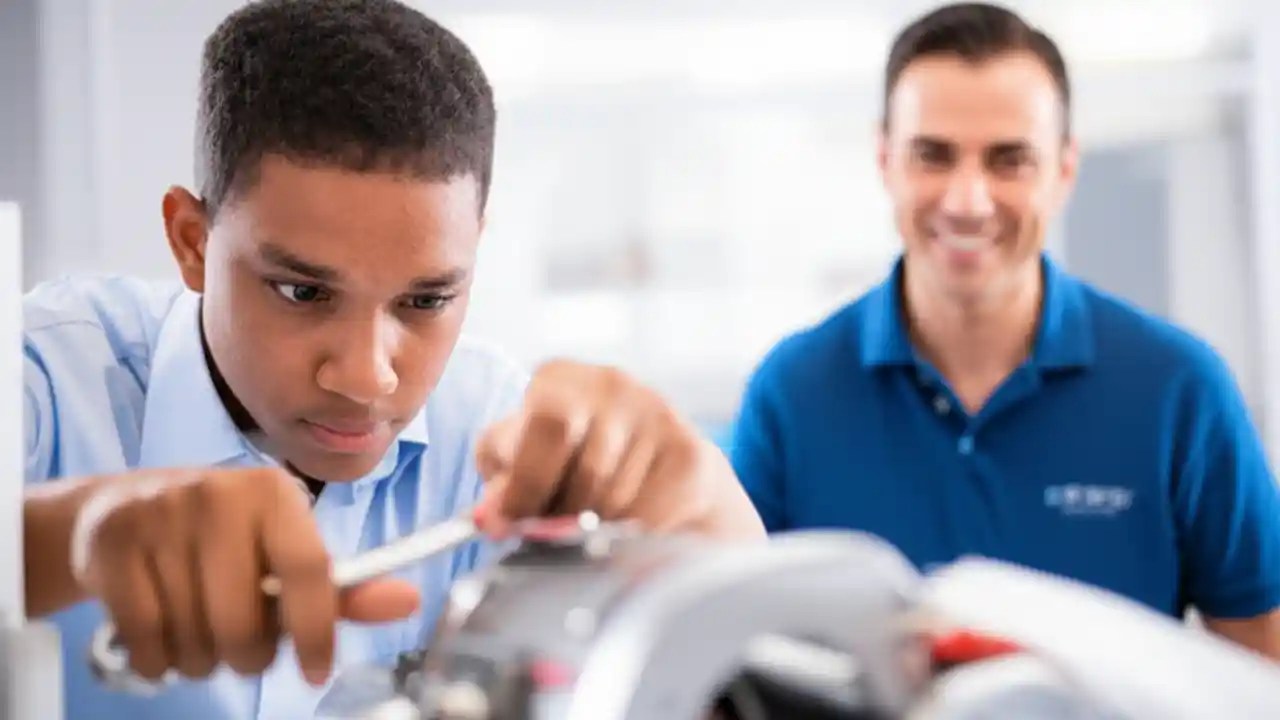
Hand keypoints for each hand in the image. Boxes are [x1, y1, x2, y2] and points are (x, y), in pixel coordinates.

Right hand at [69, 468, 418, 684]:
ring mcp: (161, 515)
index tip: (316, 672)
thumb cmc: (222, 538)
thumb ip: (341, 587)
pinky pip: (146, 640)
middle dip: (247, 655)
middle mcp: (219, 495)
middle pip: (246, 622)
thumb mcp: (281, 549)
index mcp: (274, 494)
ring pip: (195, 638)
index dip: (316, 631)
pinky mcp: (112, 543)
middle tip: (240, 644)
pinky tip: (162, 632)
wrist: (119, 510)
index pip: (309, 570)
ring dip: (200, 658)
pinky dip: (158, 659)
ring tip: (197, 627)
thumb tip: (408, 603)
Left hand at [474, 360, 763, 539]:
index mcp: (558, 379)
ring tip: (590, 521)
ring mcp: (656, 413)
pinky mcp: (688, 452)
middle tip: (555, 527)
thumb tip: (490, 515)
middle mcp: (612, 384)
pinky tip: (626, 522)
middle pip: (588, 472)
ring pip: (619, 501)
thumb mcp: (520, 458)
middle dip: (565, 513)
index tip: (512, 521)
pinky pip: (651, 516)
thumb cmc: (570, 459)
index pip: (548, 426)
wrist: (649, 466)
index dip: (527, 484)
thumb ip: (500, 480)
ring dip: (597, 528)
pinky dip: (630, 535)